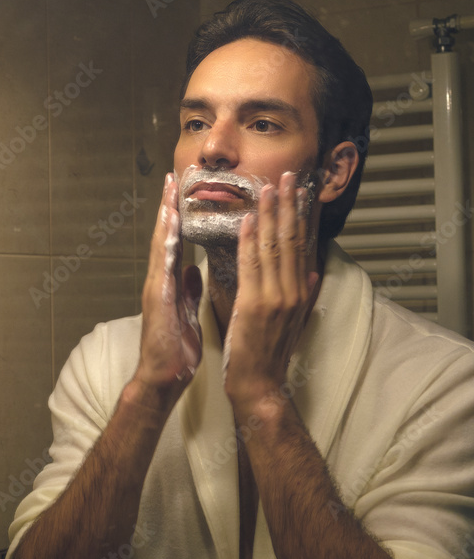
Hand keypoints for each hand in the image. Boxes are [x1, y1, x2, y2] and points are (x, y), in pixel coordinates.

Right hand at [132, 172, 202, 410]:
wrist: (163, 376)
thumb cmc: (175, 349)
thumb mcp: (186, 312)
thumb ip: (188, 289)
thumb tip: (194, 270)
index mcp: (169, 283)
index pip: (175, 243)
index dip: (179, 217)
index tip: (183, 192)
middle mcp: (159, 280)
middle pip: (164, 236)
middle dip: (168, 206)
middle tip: (173, 177)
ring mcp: (155, 287)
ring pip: (161, 244)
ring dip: (165, 216)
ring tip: (169, 190)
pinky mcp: (157, 298)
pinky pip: (163, 264)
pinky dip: (165, 242)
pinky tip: (170, 225)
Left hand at [223, 172, 318, 417]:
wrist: (259, 383)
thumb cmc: (268, 353)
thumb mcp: (292, 320)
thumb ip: (302, 295)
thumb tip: (312, 272)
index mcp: (300, 292)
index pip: (301, 245)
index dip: (300, 215)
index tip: (299, 191)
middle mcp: (293, 290)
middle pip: (291, 239)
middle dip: (289, 205)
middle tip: (288, 175)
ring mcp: (276, 297)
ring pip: (273, 247)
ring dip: (269, 215)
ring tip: (268, 187)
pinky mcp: (255, 304)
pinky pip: (251, 266)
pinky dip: (249, 241)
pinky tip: (247, 220)